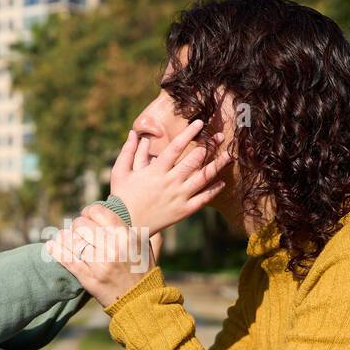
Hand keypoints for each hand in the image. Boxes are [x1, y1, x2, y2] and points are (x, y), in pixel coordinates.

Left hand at [46, 203, 159, 308]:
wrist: (140, 301)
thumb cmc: (143, 271)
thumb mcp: (144, 245)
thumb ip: (129, 227)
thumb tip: (112, 209)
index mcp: (125, 236)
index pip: (98, 211)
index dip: (88, 212)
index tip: (87, 217)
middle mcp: (112, 247)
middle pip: (81, 224)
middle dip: (77, 226)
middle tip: (79, 232)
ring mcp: (99, 263)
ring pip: (71, 240)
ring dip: (66, 237)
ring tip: (66, 238)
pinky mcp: (88, 278)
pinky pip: (66, 259)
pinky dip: (55, 250)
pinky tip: (50, 246)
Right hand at [109, 120, 230, 235]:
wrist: (125, 226)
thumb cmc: (121, 197)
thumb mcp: (120, 172)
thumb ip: (128, 151)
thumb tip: (133, 133)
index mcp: (156, 171)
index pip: (176, 147)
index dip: (189, 133)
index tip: (200, 123)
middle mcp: (170, 182)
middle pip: (195, 161)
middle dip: (209, 146)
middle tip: (220, 136)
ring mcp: (178, 197)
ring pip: (203, 179)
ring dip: (217, 166)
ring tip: (228, 156)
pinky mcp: (183, 211)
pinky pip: (203, 199)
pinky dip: (213, 190)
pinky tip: (221, 182)